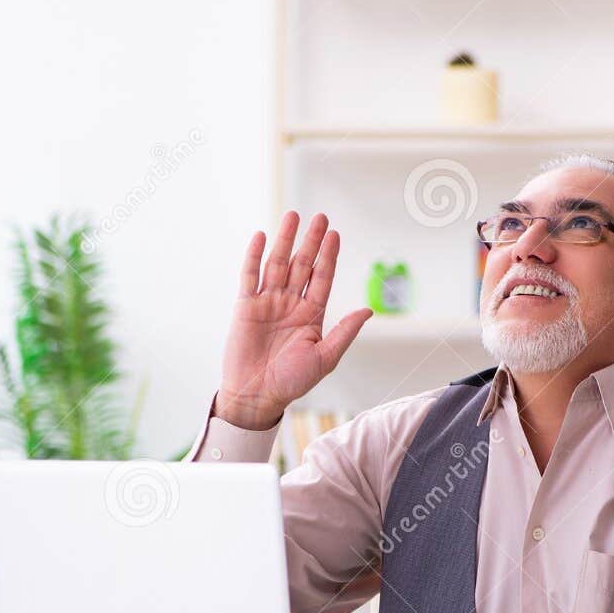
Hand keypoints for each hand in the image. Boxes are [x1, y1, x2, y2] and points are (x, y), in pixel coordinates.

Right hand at [216, 211, 370, 429]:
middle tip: (320, 218)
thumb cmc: (292, 382)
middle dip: (311, 241)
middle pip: (302, 265)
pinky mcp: (246, 306)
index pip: (322, 278)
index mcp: (311, 315)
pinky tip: (262, 237)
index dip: (329, 256)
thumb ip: (344, 332)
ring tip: (293, 216)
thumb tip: (368, 311)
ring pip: (278, 264)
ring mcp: (268, 302)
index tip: (335, 235)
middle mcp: (290, 304)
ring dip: (285, 240)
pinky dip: (255, 256)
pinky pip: (250, 276)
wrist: (256, 396)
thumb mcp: (324, 358)